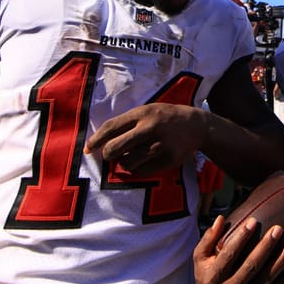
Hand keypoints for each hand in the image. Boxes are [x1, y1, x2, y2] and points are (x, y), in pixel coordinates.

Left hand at [84, 103, 204, 174]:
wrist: (197, 125)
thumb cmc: (164, 118)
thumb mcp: (147, 111)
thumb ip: (126, 123)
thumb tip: (101, 142)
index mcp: (142, 113)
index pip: (111, 127)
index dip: (96, 140)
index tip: (87, 149)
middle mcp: (150, 127)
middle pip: (115, 147)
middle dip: (107, 154)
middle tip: (110, 155)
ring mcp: (160, 144)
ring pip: (128, 162)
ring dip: (124, 163)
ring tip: (131, 157)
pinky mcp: (168, 159)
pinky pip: (142, 171)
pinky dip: (138, 169)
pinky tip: (143, 162)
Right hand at [193, 215, 283, 283]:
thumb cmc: (206, 270)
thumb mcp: (200, 255)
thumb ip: (209, 238)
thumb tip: (221, 219)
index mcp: (209, 279)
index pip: (228, 255)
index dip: (241, 238)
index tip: (254, 221)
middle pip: (249, 268)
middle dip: (265, 247)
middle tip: (277, 229)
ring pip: (263, 281)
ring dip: (279, 263)